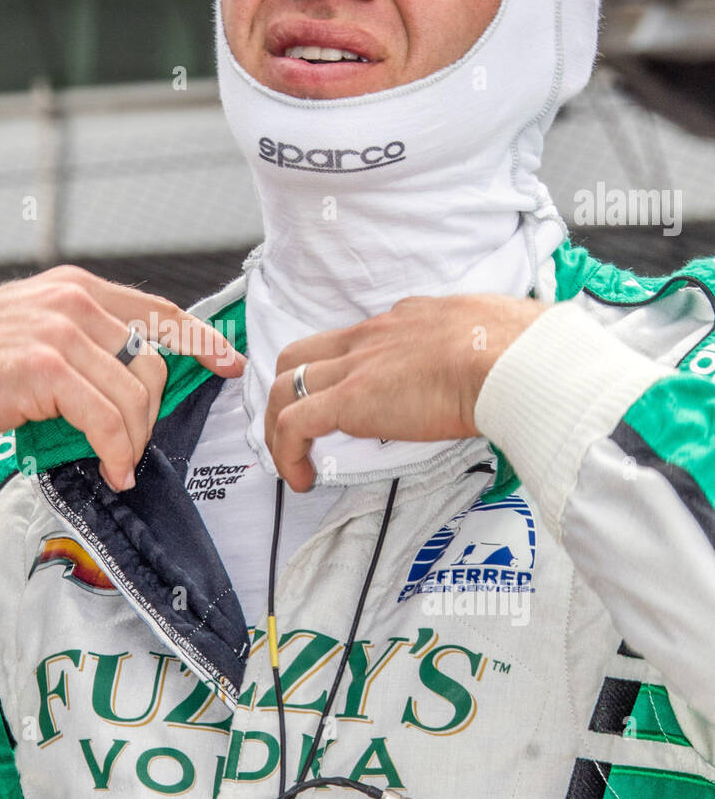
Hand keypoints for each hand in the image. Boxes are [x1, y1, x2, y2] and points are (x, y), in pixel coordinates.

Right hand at [0, 264, 244, 491]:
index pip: (157, 309)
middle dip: (150, 413)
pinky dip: (116, 450)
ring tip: (115, 460)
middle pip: (151, 360)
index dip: (199, 339)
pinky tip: (109, 467)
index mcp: (72, 289)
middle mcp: (71, 301)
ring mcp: (59, 331)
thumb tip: (126, 375)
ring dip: (132, 439)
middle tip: (129, 444)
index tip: (225, 362)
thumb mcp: (28, 334)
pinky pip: (108, 418)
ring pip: (134, 394)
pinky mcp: (44, 368)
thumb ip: (80, 342)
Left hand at [263, 294, 548, 490]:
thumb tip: (493, 365)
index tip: (350, 400)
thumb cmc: (520, 352)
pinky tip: (301, 479)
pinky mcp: (350, 399)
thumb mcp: (493, 334)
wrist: (513, 360)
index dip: (343, 370)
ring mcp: (356, 366)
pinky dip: (286, 451)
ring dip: (278, 424)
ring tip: (290, 459)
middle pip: (302, 352)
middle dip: (290, 388)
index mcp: (407, 320)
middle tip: (299, 427)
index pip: (357, 338)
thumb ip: (477, 348)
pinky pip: (294, 424)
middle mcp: (372, 335)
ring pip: (283, 385)